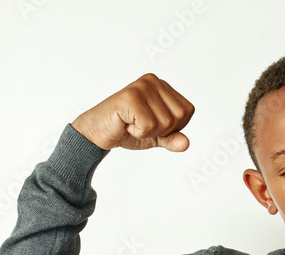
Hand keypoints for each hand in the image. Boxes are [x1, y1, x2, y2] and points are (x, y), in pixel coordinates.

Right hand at [70, 73, 194, 150]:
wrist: (97, 133)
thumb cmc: (126, 130)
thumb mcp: (156, 137)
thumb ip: (172, 139)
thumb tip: (186, 143)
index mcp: (163, 86)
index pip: (187, 111)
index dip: (173, 126)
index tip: (152, 124)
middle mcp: (154, 81)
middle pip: (178, 117)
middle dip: (161, 130)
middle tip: (140, 125)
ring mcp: (142, 86)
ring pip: (165, 122)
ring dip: (148, 132)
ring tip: (132, 124)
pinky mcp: (130, 96)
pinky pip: (149, 126)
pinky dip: (138, 133)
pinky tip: (126, 124)